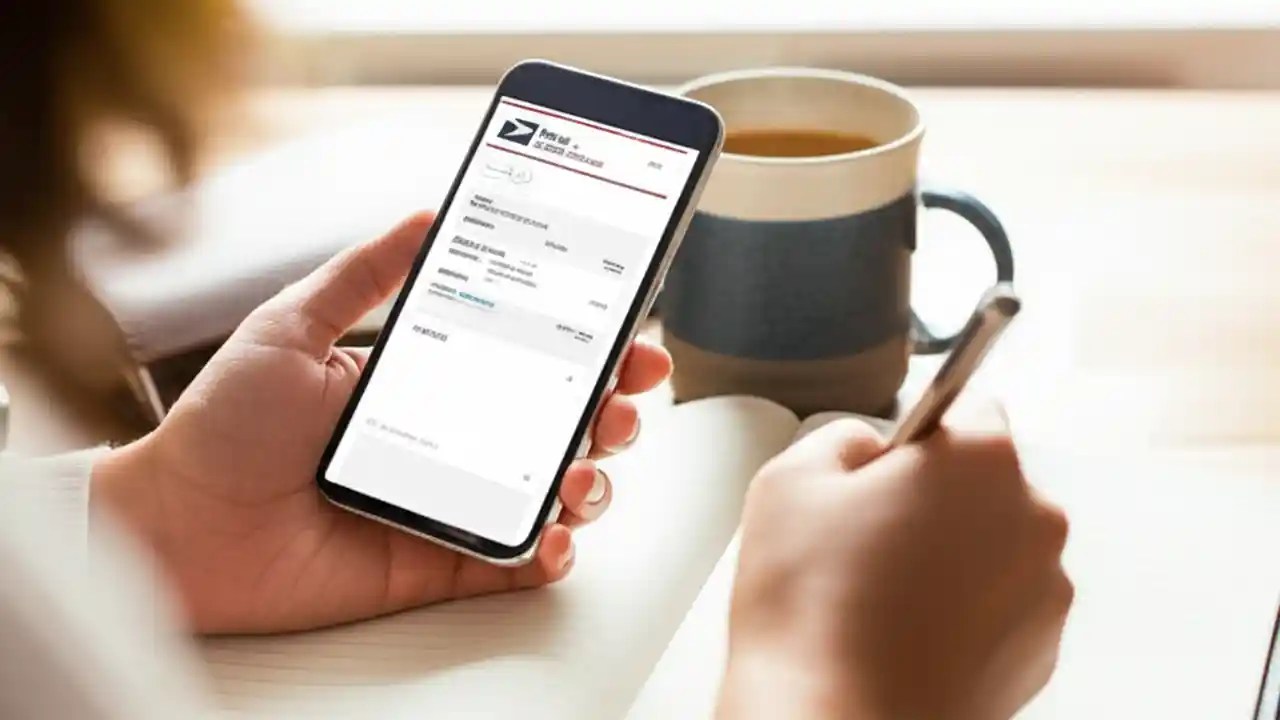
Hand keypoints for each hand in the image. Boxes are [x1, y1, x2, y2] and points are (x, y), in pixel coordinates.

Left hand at [93, 213, 672, 633]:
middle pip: (560, 428)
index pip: (530, 362)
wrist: (179, 525)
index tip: (628, 334)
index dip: (589, 350)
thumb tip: (424, 215)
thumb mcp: (293, 326)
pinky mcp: (441, 563)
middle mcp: (454, 444)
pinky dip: (551, 555)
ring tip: (583, 469)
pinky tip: (555, 536)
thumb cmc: (225, 426)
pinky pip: (515, 564)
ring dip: (591, 480)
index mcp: (430, 385)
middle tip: (623, 401)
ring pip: (553, 494)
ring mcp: (453, 504)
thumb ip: (362, 274)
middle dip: (612, 412)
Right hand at [718, 405, 1071, 719]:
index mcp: (982, 459)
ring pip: (993, 547)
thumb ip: (841, 437)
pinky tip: (904, 635)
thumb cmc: (813, 612)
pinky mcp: (1040, 654)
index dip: (914, 440)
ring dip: (950, 560)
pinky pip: (1000, 608)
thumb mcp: (790, 480)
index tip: (882, 473)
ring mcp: (1045, 591)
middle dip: (934, 501)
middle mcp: (1034, 519)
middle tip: (866, 539)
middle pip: (985, 482)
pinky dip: (962, 615)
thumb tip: (866, 450)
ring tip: (880, 598)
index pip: (967, 408)